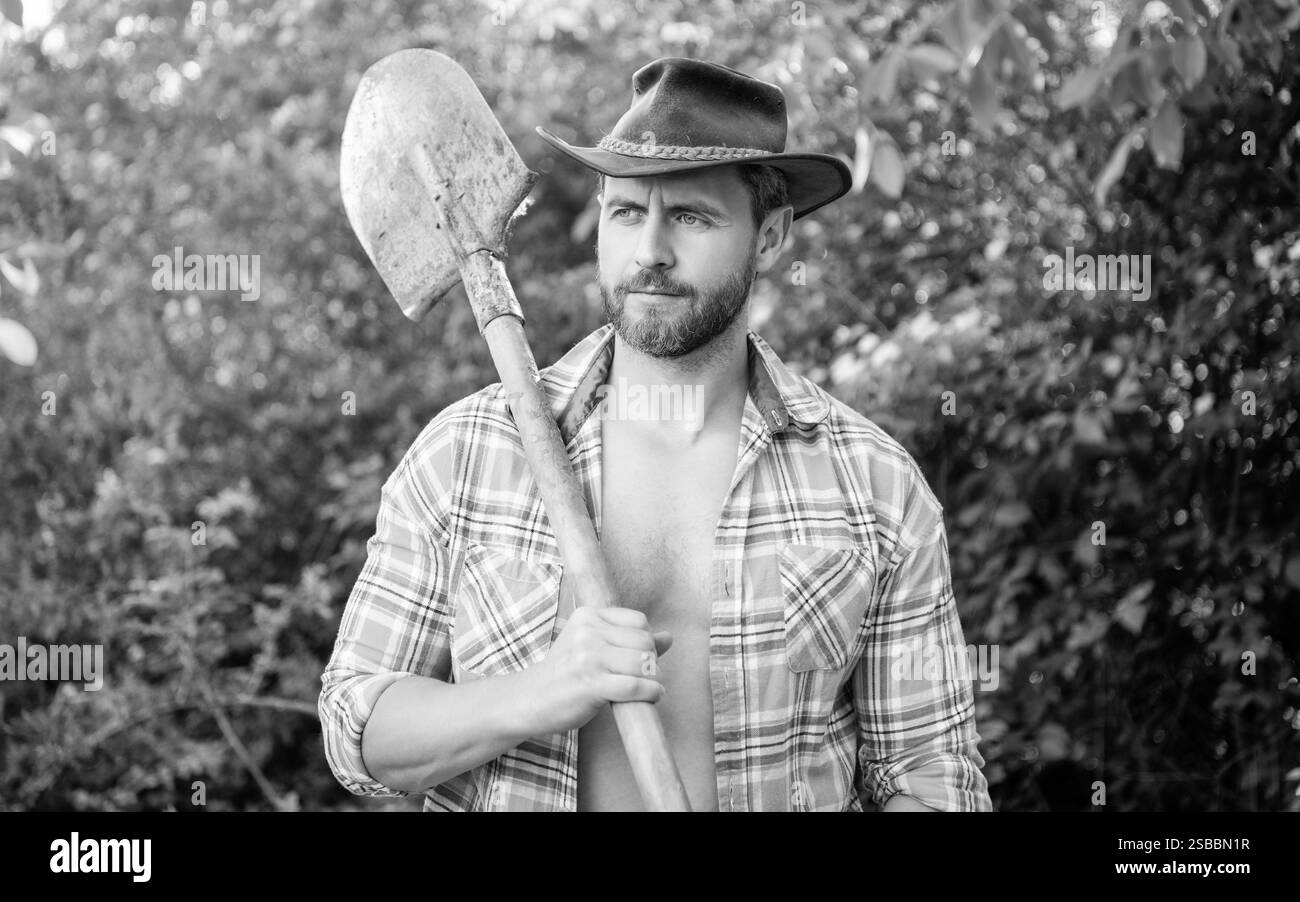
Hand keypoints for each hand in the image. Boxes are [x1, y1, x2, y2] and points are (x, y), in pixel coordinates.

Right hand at [523, 606, 671, 734]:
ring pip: (643, 663)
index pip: (639, 621)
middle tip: (643, 677)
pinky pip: (635, 686)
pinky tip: (651, 697)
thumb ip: (629, 640)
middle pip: (645, 641)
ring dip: (653, 679)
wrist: (527, 700)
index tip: (638, 658)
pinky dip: (651, 693)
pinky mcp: (590, 684)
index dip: (646, 641)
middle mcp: (587, 631)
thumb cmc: (564, 675)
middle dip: (651, 661)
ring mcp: (588, 657)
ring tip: (646, 687)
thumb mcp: (593, 648)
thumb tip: (669, 637)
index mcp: (588, 616)